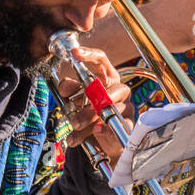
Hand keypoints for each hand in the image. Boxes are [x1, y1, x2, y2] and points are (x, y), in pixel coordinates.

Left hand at [53, 44, 132, 163]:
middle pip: (105, 88)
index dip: (88, 54)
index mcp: (105, 75)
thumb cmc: (88, 114)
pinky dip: (106, 131)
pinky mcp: (129, 123)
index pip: (100, 59)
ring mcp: (125, 105)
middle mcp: (117, 87)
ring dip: (90, 120)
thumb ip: (69, 91)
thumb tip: (65, 88)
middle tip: (74, 119)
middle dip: (87, 104)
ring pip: (109, 109)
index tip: (75, 53)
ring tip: (75, 128)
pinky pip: (121, 125)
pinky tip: (96, 132)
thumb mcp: (74, 101)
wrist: (101, 141)